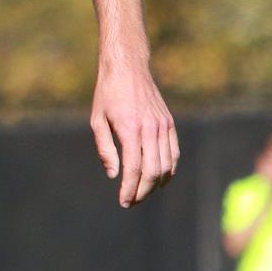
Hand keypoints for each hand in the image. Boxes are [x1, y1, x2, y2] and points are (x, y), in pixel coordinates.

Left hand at [90, 59, 178, 207]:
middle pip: (152, 171)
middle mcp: (150, 128)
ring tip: (143, 193)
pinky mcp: (169, 124)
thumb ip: (105, 149)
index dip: (129, 189)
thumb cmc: (107, 94)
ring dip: (156, 184)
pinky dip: (169, 169)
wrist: (128, 68)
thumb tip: (114, 175)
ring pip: (166, 165)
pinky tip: (159, 179)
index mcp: (130, 128)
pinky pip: (174, 153)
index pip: (133, 168)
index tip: (123, 202)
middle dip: (143, 191)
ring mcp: (163, 126)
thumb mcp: (97, 120)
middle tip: (132, 201)